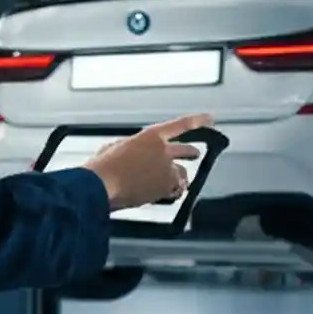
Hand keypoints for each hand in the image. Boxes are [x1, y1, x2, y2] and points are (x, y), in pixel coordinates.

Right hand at [84, 114, 213, 211]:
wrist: (102, 185)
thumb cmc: (103, 166)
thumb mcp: (117, 146)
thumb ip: (135, 147)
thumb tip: (139, 155)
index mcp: (151, 136)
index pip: (181, 125)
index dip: (198, 121)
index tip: (210, 119)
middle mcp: (164, 151)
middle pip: (188, 150)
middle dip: (192, 152)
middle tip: (195, 154)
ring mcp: (167, 170)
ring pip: (182, 173)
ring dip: (179, 177)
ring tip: (169, 182)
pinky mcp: (166, 188)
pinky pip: (176, 190)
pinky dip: (172, 192)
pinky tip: (163, 194)